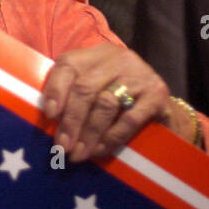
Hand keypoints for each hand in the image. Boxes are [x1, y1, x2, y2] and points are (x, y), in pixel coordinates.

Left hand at [42, 42, 176, 162]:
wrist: (158, 106)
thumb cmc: (115, 100)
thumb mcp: (91, 91)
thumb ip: (70, 98)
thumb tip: (50, 124)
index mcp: (93, 55)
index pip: (67, 65)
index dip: (55, 90)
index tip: (50, 116)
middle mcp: (117, 58)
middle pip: (85, 88)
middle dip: (71, 121)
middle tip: (63, 147)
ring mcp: (139, 74)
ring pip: (105, 104)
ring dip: (89, 133)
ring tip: (79, 154)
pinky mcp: (157, 94)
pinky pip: (129, 119)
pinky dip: (112, 137)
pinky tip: (100, 151)